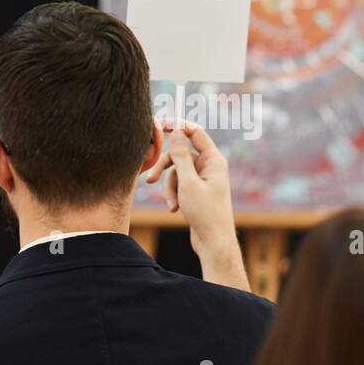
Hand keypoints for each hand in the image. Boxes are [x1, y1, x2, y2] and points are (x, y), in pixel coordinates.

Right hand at [145, 120, 237, 259]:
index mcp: (213, 160)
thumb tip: (176, 133)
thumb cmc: (205, 213)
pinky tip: (175, 209)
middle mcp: (209, 166)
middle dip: (165, 167)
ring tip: (172, 204)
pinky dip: (174, 194)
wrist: (213, 241)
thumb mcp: (187, 182)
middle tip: (150, 178)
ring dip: (169, 187)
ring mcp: (202, 178)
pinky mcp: (196, 190)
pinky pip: (179, 183)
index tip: (161, 123)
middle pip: (180, 154)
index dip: (178, 126)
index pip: (195, 132)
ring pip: (176, 171)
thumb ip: (180, 156)